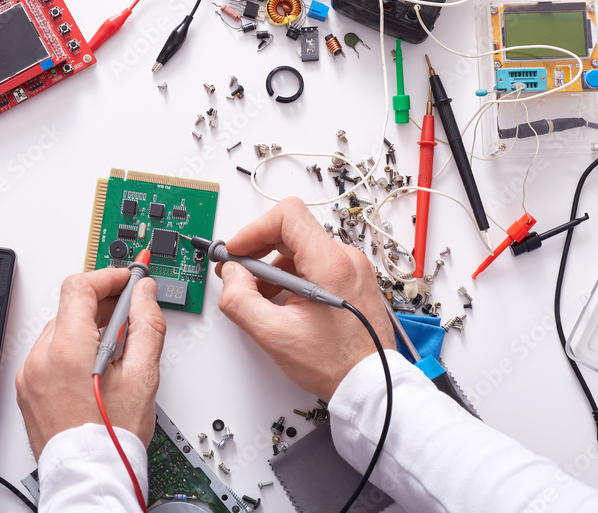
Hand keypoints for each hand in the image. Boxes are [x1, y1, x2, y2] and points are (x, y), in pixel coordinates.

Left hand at [16, 268, 166, 458]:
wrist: (90, 477)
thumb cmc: (113, 438)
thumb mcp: (142, 377)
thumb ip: (146, 325)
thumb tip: (145, 293)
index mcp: (67, 351)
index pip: (80, 287)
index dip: (108, 277)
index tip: (128, 279)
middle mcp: (40, 358)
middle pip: (70, 307)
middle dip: (102, 305)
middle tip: (130, 312)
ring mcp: (30, 374)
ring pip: (59, 330)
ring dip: (86, 329)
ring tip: (115, 350)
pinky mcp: (26, 388)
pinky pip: (48, 353)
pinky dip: (70, 351)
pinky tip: (94, 367)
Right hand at [216, 197, 394, 400]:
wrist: (369, 384)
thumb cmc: (335, 364)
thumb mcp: (274, 334)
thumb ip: (240, 299)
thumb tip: (231, 275)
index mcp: (331, 263)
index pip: (287, 216)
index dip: (254, 229)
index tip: (238, 250)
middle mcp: (346, 259)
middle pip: (292, 230)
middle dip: (259, 249)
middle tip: (240, 272)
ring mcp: (352, 269)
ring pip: (301, 249)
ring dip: (274, 266)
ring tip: (263, 296)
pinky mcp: (352, 280)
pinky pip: (314, 264)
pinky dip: (291, 276)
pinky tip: (282, 302)